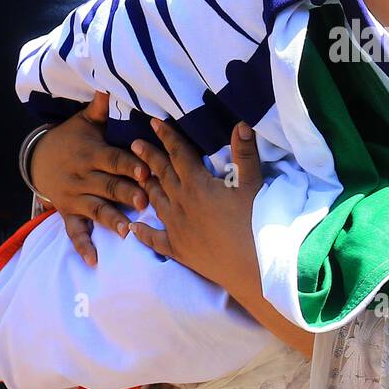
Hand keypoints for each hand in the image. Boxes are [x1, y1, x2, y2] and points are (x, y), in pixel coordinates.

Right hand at [30, 92, 147, 264]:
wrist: (38, 157)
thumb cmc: (72, 137)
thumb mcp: (84, 121)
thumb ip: (100, 109)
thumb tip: (109, 85)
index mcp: (92, 153)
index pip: (114, 159)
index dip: (130, 165)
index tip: (146, 171)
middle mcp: (84, 177)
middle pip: (108, 186)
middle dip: (126, 194)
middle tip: (143, 202)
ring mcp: (75, 197)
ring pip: (96, 210)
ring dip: (111, 220)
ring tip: (126, 230)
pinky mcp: (69, 213)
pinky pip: (75, 232)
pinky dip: (83, 246)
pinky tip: (94, 261)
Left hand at [129, 119, 262, 298]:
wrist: (251, 265)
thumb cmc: (255, 222)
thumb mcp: (253, 185)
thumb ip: (245, 154)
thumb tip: (240, 124)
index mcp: (197, 185)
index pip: (178, 155)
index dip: (167, 137)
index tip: (153, 123)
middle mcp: (181, 203)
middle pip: (161, 175)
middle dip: (149, 157)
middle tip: (134, 144)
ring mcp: (176, 227)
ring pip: (156, 201)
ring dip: (145, 187)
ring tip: (137, 176)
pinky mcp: (178, 249)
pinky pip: (154, 239)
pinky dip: (143, 232)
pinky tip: (133, 228)